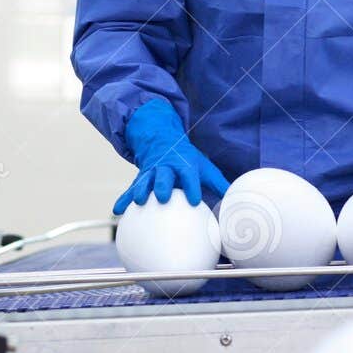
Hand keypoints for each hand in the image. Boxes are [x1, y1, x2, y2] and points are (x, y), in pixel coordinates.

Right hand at [113, 98, 229, 214]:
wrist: (162, 141)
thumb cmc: (187, 160)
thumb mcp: (204, 167)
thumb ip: (219, 184)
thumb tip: (236, 201)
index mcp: (184, 165)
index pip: (189, 175)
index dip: (191, 186)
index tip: (194, 200)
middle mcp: (166, 167)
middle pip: (163, 176)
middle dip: (162, 185)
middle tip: (161, 197)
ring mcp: (150, 172)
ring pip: (144, 181)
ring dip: (140, 190)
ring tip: (137, 202)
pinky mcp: (140, 178)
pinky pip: (129, 189)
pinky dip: (123, 199)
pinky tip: (117, 211)